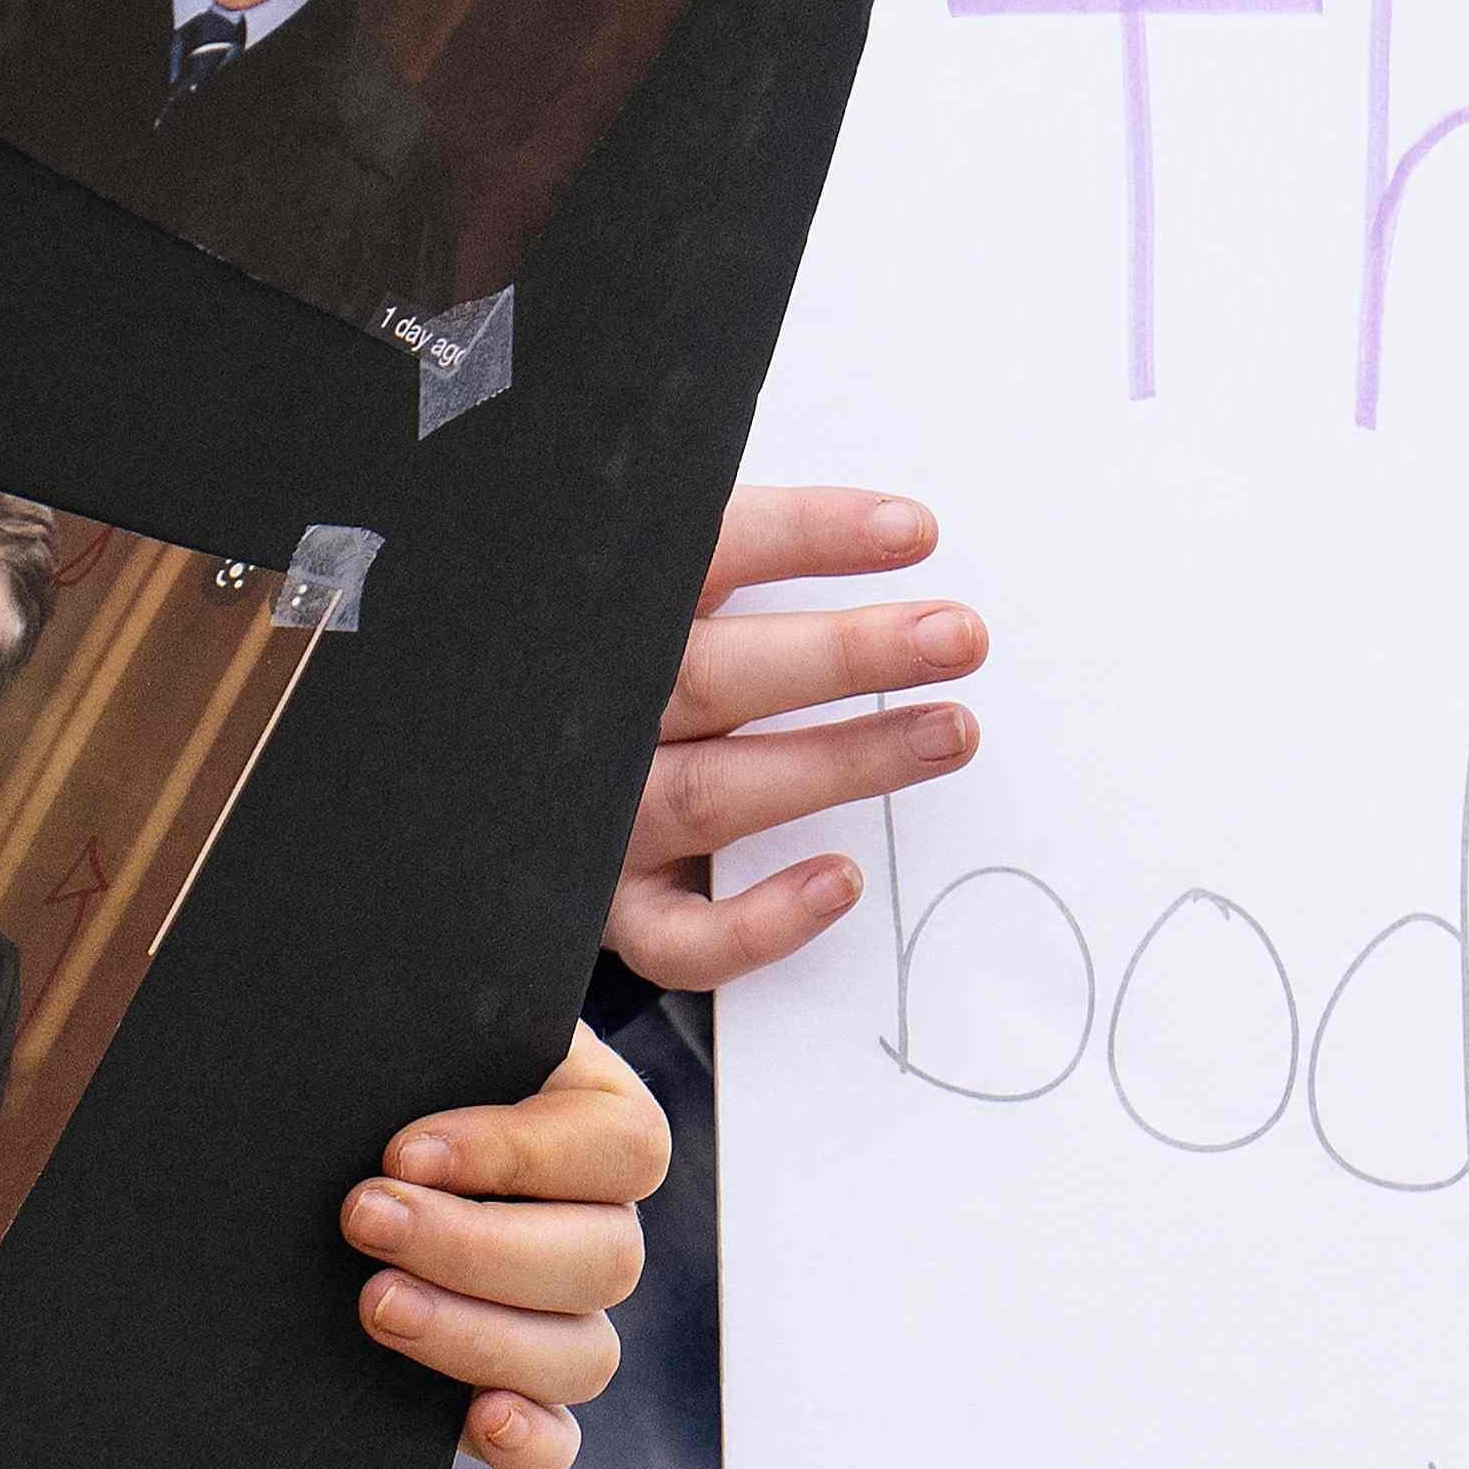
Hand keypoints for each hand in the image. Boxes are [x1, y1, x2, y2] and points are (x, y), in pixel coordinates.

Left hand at [357, 1024, 662, 1468]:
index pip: (620, 1146)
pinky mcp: (516, 1393)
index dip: (519, 1155)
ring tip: (376, 1304)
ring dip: (479, 1334)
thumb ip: (430, 1025)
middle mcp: (596, 1221)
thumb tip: (397, 1019)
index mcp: (593, 1117)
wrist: (308, 1146)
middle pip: (607, 1257)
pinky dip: (528, 1442)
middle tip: (363, 1217)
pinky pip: (558, 1439)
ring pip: (584, 1352)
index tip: (405, 1149)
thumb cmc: (370, 1070)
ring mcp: (564, 1316)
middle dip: (474, 1245)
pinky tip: (476, 1419)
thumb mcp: (410, 1029)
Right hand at [618, 483, 986, 995]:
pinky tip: (840, 882)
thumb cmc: (636, 685)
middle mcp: (604, 719)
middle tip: (957, 638)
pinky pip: (683, 936)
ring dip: (842, 763)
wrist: (511, 801)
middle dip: (846, 655)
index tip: (913, 532)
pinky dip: (762, 919)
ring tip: (948, 734)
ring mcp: (605, 819)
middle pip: (717, 677)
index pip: (707, 557)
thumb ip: (738, 571)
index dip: (807, 537)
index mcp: (616, 623)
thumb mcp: (672, 608)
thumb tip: (894, 537)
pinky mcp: (618, 911)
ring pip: (714, 792)